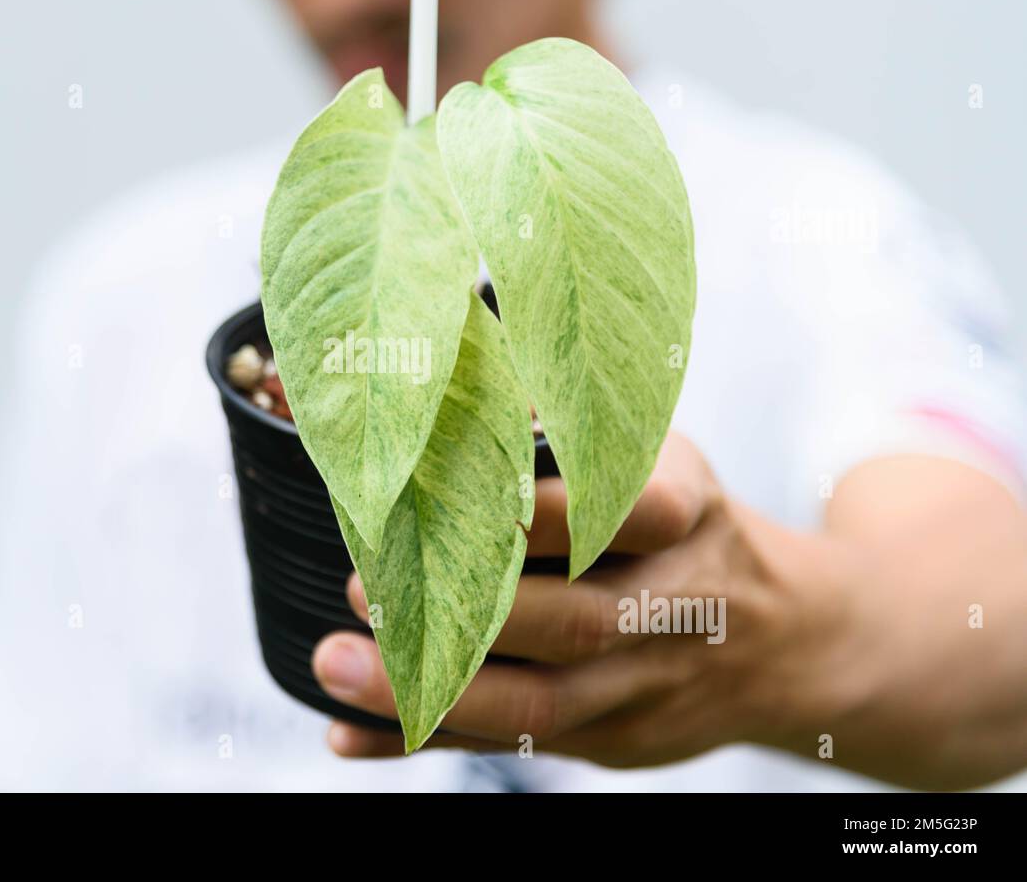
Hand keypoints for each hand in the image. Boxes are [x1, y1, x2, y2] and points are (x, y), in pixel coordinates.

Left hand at [312, 432, 1026, 788]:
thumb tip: (475, 387)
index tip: (453, 489)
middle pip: (577, 623)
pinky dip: (432, 741)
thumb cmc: (698, 531)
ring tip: (337, 663)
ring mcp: (649, 688)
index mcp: (692, 520)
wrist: (798, 644)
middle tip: (362, 588)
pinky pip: (518, 746)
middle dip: (468, 612)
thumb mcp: (672, 462)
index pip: (630, 513)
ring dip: (433, 691)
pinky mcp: (619, 742)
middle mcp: (677, 610)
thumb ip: (591, 438)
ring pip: (543, 705)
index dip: (546, 510)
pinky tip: (349, 735)